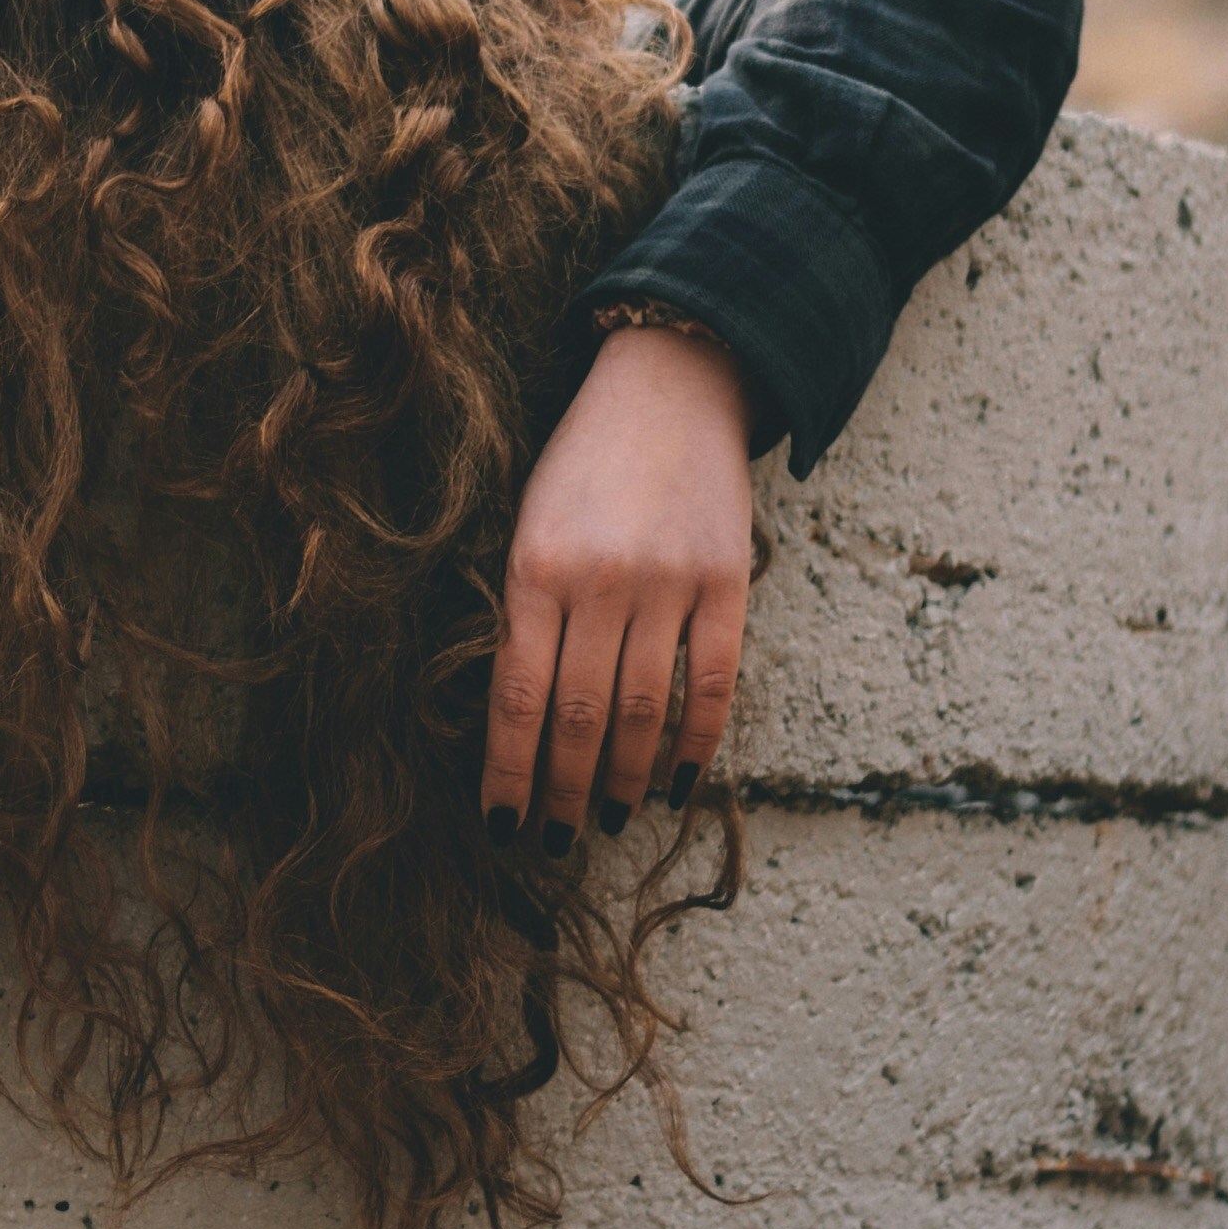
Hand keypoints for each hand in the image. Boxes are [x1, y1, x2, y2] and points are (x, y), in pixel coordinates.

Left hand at [483, 321, 753, 853]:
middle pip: (579, 718)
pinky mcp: (726, 582)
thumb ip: (520, 609)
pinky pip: (711, 684)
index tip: (502, 825)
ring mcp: (668, 582)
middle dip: (563, 793)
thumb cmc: (580, 462)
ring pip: (643, 713)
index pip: (515, 697)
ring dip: (624, 781)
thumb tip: (512, 718)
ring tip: (608, 822)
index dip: (508, 772)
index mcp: (533, 566)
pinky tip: (674, 783)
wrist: (667, 385)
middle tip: (554, 843)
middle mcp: (599, 580)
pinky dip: (694, 743)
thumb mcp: (526, 522)